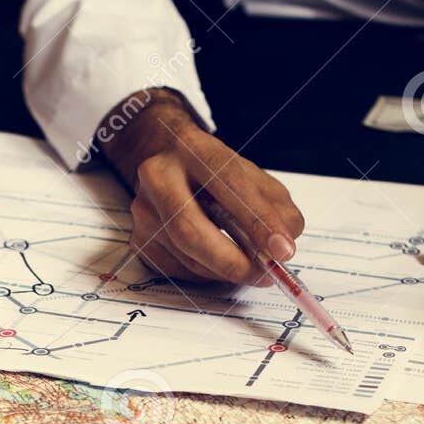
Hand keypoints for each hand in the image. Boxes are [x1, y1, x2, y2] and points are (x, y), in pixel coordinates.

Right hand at [101, 89, 303, 283]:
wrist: (166, 161)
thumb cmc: (214, 171)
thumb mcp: (250, 176)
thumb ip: (275, 206)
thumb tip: (283, 245)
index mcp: (192, 149)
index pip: (227, 184)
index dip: (257, 220)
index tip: (282, 249)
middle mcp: (158, 177)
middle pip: (191, 231)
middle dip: (233, 261)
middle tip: (264, 274)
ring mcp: (143, 211)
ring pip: (187, 257)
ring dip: (225, 271)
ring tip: (250, 268)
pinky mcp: (139, 239)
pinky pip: (179, 270)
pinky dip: (208, 274)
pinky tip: (219, 262)